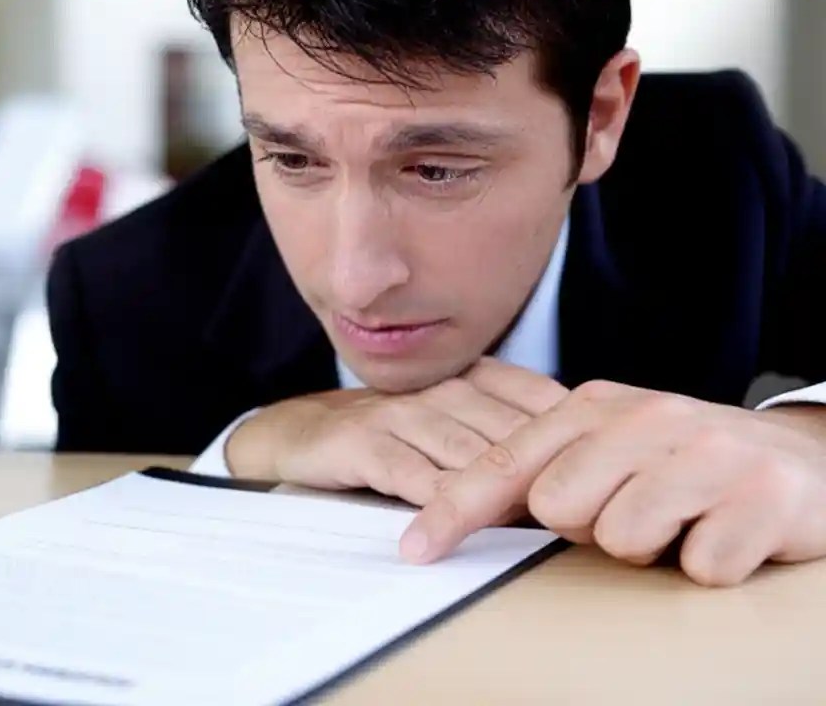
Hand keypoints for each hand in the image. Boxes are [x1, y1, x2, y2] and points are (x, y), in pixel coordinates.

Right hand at [226, 359, 568, 504]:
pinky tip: (464, 524)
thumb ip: (505, 432)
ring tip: (539, 525)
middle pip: (512, 433)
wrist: (297, 432)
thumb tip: (579, 470)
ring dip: (506, 493)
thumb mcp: (450, 418)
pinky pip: (414, 477)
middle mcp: (439, 389)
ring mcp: (402, 414)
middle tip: (585, 511)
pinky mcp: (365, 443)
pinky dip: (443, 505)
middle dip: (549, 473)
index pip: (539, 398)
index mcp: (469, 378)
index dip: (574, 435)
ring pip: (469, 456)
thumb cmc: (388, 435)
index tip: (605, 468)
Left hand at [400, 380, 825, 585]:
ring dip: (652, 548)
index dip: (454, 510)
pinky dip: (711, 565)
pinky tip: (730, 532)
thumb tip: (453, 503)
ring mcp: (708, 451)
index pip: (507, 463)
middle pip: (559, 509)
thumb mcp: (611, 447)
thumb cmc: (687, 461)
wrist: (806, 460)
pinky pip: (697, 566)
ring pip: (624, 539)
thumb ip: (546, 467)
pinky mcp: (764, 495)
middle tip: (637, 509)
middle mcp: (648, 417)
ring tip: (683, 520)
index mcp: (597, 405)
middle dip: (590, 527)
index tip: (415, 549)